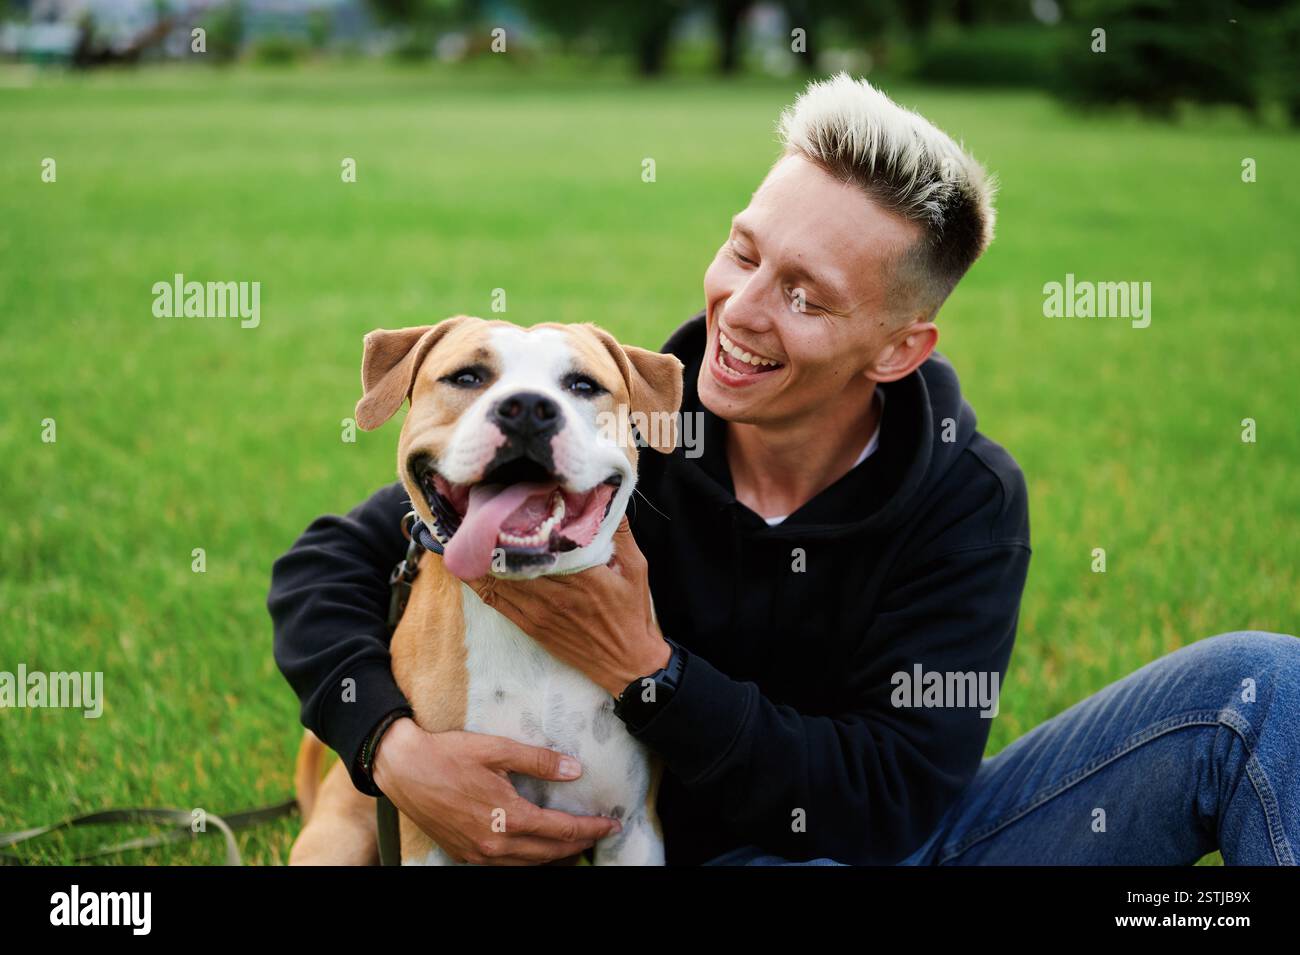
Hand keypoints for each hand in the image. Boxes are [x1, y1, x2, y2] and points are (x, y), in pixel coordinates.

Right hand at [373, 717, 621, 864]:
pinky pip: (505, 864)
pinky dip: (528, 858)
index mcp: (508, 817)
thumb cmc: (448, 754)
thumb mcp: (497, 749)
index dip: (590, 828)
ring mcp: (478, 853)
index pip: (562, 830)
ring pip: (528, 863)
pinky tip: (535, 847)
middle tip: (599, 834)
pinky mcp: (464, 853)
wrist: (402, 768)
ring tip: (574, 843)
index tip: (611, 824)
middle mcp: (495, 844)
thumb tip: (574, 770)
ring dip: (555, 855)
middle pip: (549, 853)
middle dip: (579, 845)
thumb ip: (539, 761)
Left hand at [466, 517, 670, 696]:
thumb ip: (620, 531)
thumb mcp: (637, 567)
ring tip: (465, 529)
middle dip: (492, 532)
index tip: (507, 497)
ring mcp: (538, 611)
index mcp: (582, 575)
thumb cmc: (632, 613)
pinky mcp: (530, 626)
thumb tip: (604, 495)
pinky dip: (480, 582)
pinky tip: (467, 565)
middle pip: (512, 557)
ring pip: (498, 578)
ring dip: (480, 555)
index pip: (541, 542)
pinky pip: (496, 600)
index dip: (518, 520)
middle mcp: (555, 593)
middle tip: (477, 507)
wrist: (627, 664)